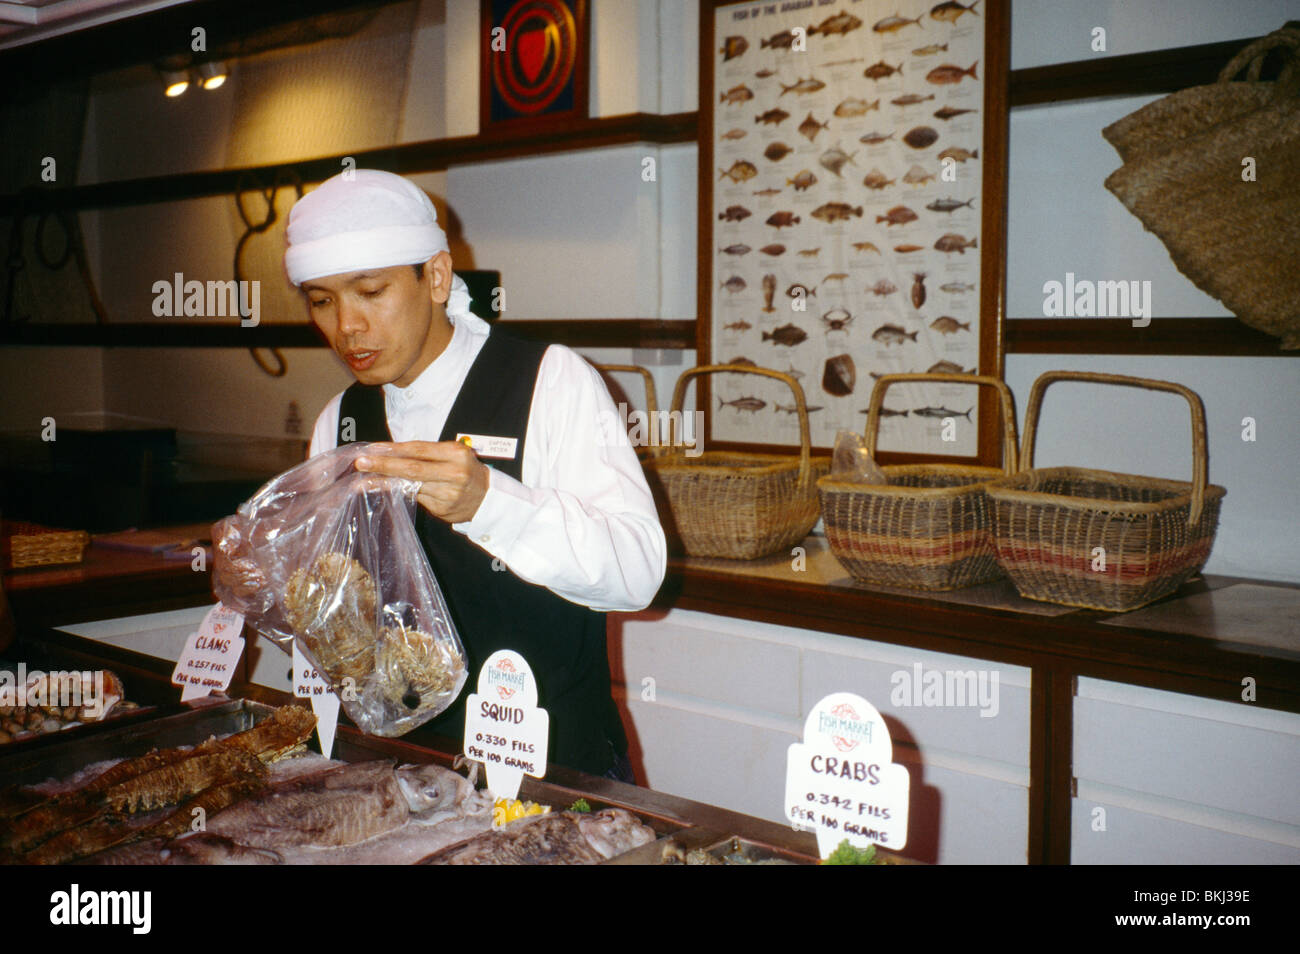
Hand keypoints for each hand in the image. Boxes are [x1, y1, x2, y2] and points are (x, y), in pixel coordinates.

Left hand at [355, 441, 489, 523]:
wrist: (487, 497)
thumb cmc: (464, 470)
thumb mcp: (453, 454)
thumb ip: (427, 453)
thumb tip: (389, 452)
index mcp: (456, 453)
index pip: (419, 449)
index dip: (394, 449)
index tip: (372, 449)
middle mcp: (453, 473)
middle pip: (413, 469)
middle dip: (384, 465)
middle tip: (361, 463)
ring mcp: (448, 494)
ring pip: (410, 487)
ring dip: (384, 483)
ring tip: (363, 481)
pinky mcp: (443, 510)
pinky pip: (416, 499)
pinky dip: (398, 494)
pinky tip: (385, 491)